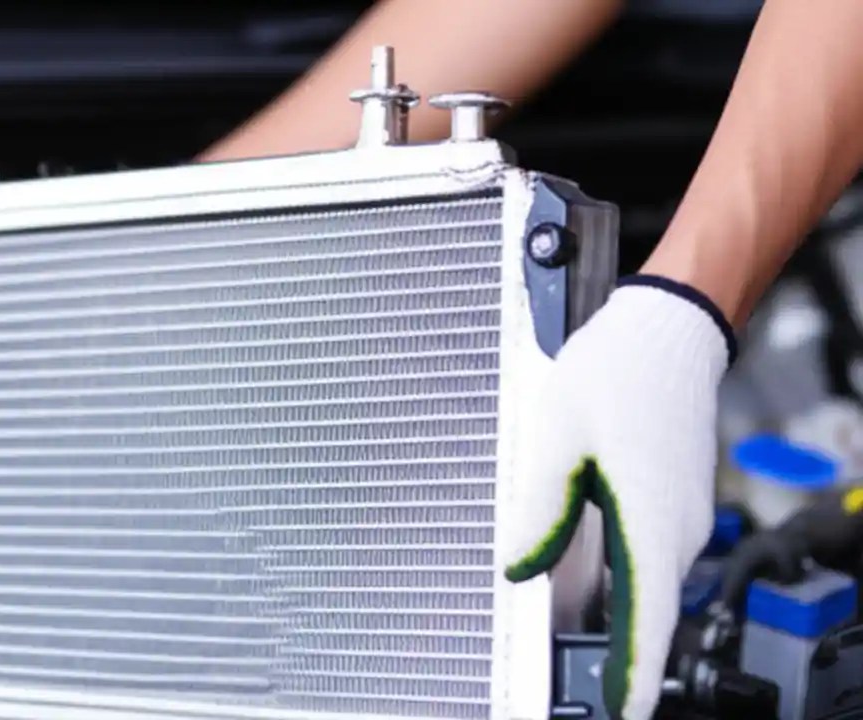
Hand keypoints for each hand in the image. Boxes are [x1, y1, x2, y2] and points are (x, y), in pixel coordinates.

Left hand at [504, 276, 736, 719]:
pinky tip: (570, 570)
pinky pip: (642, 552)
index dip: (633, 673)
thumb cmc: (615, 371)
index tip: (623, 710)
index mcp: (649, 518)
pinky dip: (613, 574)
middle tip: (561, 668)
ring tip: (554, 625)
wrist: (665, 328)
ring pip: (640, 581)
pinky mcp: (673, 501)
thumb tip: (520, 566)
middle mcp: (675, 527)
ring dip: (606, 607)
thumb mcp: (555, 439)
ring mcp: (680, 515)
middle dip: (609, 646)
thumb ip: (540, 510)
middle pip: (642, 608)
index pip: (648, 618)